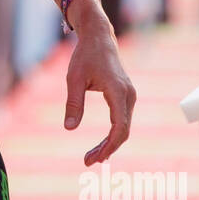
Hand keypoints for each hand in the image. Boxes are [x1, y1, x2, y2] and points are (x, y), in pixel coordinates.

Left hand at [64, 5, 136, 165]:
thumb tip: (69, 128)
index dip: (108, 146)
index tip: (94, 158)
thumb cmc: (85, 56)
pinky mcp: (125, 96)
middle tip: (88, 161)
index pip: (120, 127)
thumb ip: (73, 104)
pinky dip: (113, 134)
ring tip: (92, 157)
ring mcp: (129, 95)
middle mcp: (128, 95)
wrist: (99, 37)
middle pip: (123, 131)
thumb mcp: (74, 79)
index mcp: (118, 91)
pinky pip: (122, 120)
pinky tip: (102, 146)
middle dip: (107, 149)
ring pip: (124, 127)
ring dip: (110, 144)